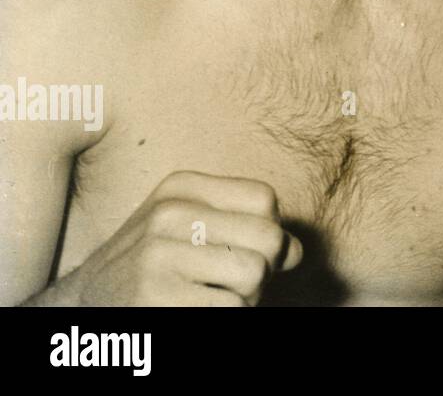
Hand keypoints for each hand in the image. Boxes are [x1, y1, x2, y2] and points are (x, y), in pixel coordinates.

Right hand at [65, 170, 301, 305]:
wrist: (83, 305)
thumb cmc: (155, 266)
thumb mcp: (190, 229)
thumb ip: (246, 227)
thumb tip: (296, 251)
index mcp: (180, 188)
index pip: (264, 198)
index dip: (271, 230)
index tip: (249, 251)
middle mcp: (168, 214)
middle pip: (267, 237)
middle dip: (263, 269)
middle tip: (235, 284)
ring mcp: (158, 256)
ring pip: (254, 275)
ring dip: (247, 298)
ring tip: (215, 298)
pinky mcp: (156, 297)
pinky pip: (231, 308)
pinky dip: (228, 315)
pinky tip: (198, 312)